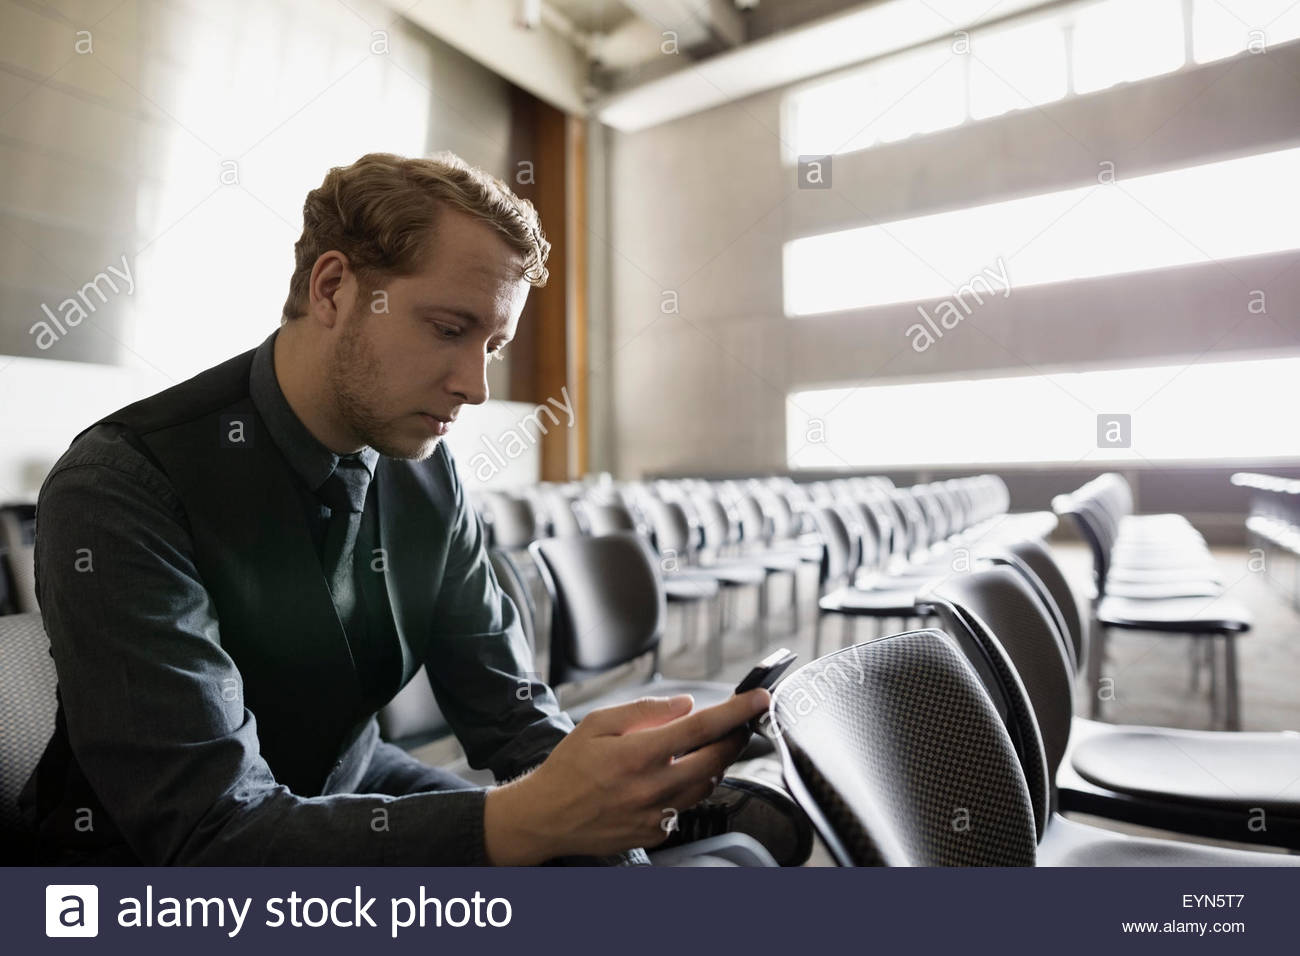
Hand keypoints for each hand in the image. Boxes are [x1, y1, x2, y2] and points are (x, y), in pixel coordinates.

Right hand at [483, 689, 769, 864]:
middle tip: (736, 724)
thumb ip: (644, 711)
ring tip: (699, 749)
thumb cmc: (568, 767)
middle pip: (716, 759)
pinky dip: (687, 789)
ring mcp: (657, 814)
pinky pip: (685, 807)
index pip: (703, 728)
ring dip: (712, 764)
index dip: (737, 711)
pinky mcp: (655, 833)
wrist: (545, 818)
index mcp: (639, 754)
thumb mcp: (598, 723)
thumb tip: (685, 705)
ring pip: (706, 785)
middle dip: (734, 738)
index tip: (759, 699)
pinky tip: (669, 779)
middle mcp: (653, 787)